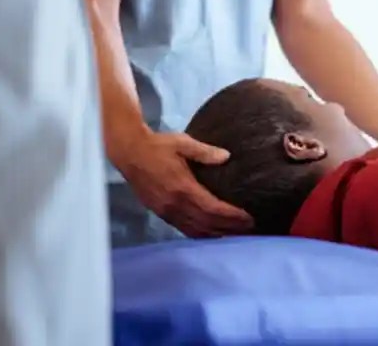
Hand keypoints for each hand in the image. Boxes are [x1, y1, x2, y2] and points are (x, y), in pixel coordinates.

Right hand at [111, 131, 254, 237]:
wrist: (129, 153)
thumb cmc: (158, 146)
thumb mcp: (183, 143)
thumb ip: (205, 152)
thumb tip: (226, 156)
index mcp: (183, 187)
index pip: (212, 208)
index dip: (231, 216)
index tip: (248, 218)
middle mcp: (175, 204)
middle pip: (206, 222)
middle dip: (229, 227)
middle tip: (249, 229)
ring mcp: (166, 210)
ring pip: (194, 229)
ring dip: (215, 233)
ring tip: (235, 234)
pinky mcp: (160, 212)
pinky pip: (182, 228)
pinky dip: (199, 233)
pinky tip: (210, 233)